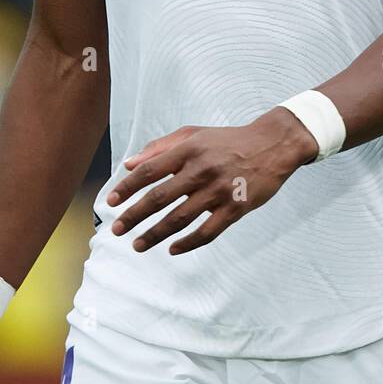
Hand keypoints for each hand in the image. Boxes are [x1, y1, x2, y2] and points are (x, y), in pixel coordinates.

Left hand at [106, 107, 317, 253]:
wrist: (272, 146)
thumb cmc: (227, 141)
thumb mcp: (193, 134)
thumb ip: (160, 147)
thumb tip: (129, 164)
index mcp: (189, 150)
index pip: (149, 171)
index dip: (127, 188)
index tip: (110, 203)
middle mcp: (202, 169)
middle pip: (159, 198)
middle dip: (134, 216)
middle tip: (117, 230)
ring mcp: (220, 191)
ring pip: (180, 219)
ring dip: (155, 234)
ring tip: (138, 245)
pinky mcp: (236, 208)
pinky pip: (208, 232)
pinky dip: (188, 243)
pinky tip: (173, 249)